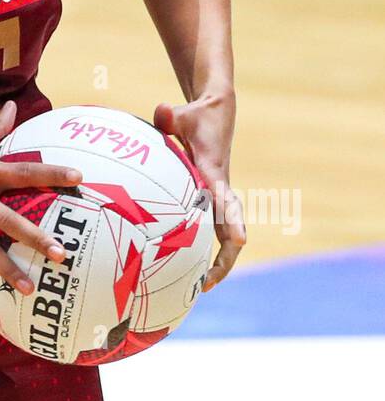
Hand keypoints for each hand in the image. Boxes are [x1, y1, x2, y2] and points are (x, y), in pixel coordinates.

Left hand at [153, 89, 244, 292]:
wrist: (216, 113)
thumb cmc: (197, 116)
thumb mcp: (183, 114)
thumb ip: (171, 115)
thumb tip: (161, 111)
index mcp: (214, 174)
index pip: (227, 200)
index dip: (233, 220)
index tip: (240, 242)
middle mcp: (220, 190)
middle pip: (231, 231)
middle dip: (224, 260)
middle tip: (206, 285)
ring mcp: (216, 197)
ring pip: (223, 236)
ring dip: (217, 263)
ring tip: (197, 288)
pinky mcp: (209, 199)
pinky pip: (210, 229)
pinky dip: (202, 249)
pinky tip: (183, 268)